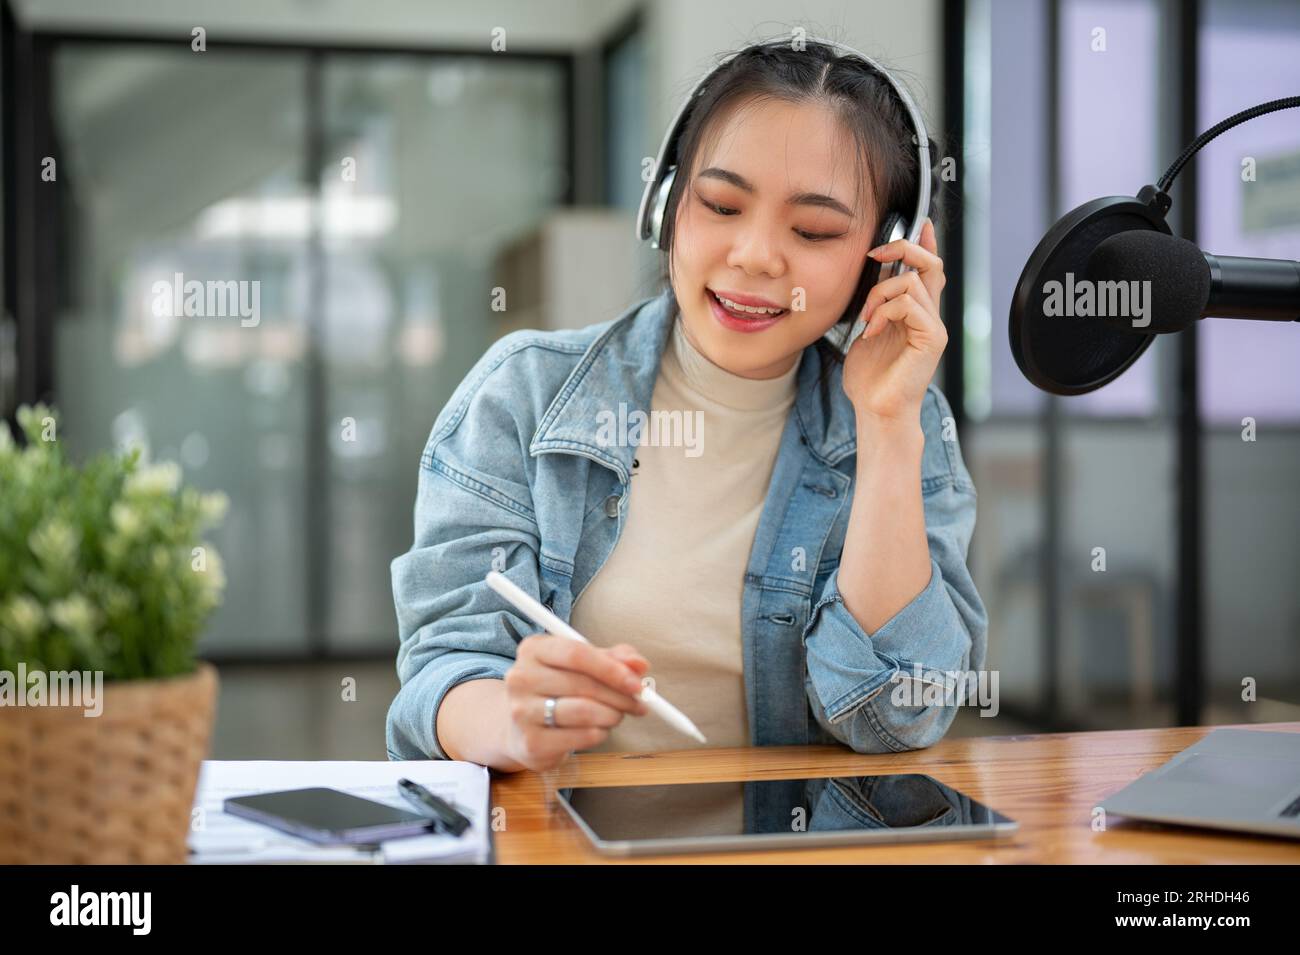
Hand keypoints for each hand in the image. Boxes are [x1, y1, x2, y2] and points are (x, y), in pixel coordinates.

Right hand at [502, 637, 650, 772]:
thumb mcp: (582, 665)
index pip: (577, 654)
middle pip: (583, 684)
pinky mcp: (531, 742)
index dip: (612, 669)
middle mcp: (521, 677)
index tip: (636, 683)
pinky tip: (599, 730)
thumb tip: (640, 664)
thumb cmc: (557, 690)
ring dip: (612, 715)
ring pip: (584, 712)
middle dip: (620, 696)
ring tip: (617, 715)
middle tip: (639, 703)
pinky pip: (581, 736)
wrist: (520, 729)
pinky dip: (600, 734)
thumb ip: (613, 658)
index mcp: (533, 649)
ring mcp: (522, 711)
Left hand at [842, 217, 948, 425]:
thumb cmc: (869, 378)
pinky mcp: (932, 337)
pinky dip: (884, 312)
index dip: (925, 243)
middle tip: (875, 256)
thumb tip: (873, 277)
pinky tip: (872, 332)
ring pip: (910, 282)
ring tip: (866, 319)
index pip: (927, 270)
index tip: (918, 223)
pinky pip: (908, 304)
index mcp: (916, 314)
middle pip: (930, 264)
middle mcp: (929, 316)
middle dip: (902, 250)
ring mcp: (933, 326)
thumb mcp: (867, 331)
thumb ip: (876, 305)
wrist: (876, 410)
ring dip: (879, 295)